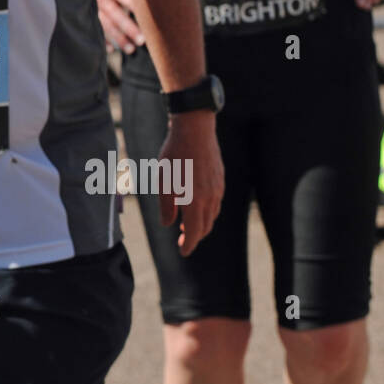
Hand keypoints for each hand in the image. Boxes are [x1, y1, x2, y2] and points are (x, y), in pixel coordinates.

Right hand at [91, 0, 143, 53]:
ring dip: (118, 38)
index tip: (146, 16)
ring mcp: (90, 7)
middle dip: (127, 27)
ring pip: (105, 24)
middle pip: (114, 12)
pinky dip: (101, 40)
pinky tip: (111, 50)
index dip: (133, 4)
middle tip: (142, 40)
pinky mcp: (85, 14)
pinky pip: (93, 29)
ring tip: (131, 50)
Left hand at [158, 111, 223, 255]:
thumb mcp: (163, 181)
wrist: (195, 131)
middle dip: (195, 236)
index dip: (189, 245)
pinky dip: (208, 211)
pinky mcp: (220, 180)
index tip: (183, 252)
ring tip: (188, 224)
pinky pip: (216, 202)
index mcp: (194, 201)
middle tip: (183, 240)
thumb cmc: (174, 155)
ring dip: (202, 223)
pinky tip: (198, 205)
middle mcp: (210, 198)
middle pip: (206, 226)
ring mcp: (218, 189)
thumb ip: (166, 206)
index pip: (194, 232)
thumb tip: (168, 224)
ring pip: (212, 215)